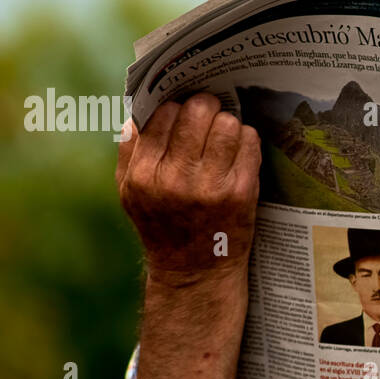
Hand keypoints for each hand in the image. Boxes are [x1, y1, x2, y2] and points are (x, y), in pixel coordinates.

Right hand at [116, 94, 260, 284]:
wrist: (195, 271)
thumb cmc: (162, 226)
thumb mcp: (130, 193)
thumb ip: (130, 151)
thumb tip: (141, 109)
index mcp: (144, 175)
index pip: (163, 115)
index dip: (176, 107)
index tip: (184, 113)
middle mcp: (176, 179)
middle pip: (198, 112)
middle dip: (206, 107)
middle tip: (209, 113)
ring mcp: (211, 186)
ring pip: (227, 124)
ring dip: (228, 124)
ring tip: (224, 135)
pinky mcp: (242, 192)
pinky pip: (250, 143)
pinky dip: (246, 140)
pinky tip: (238, 150)